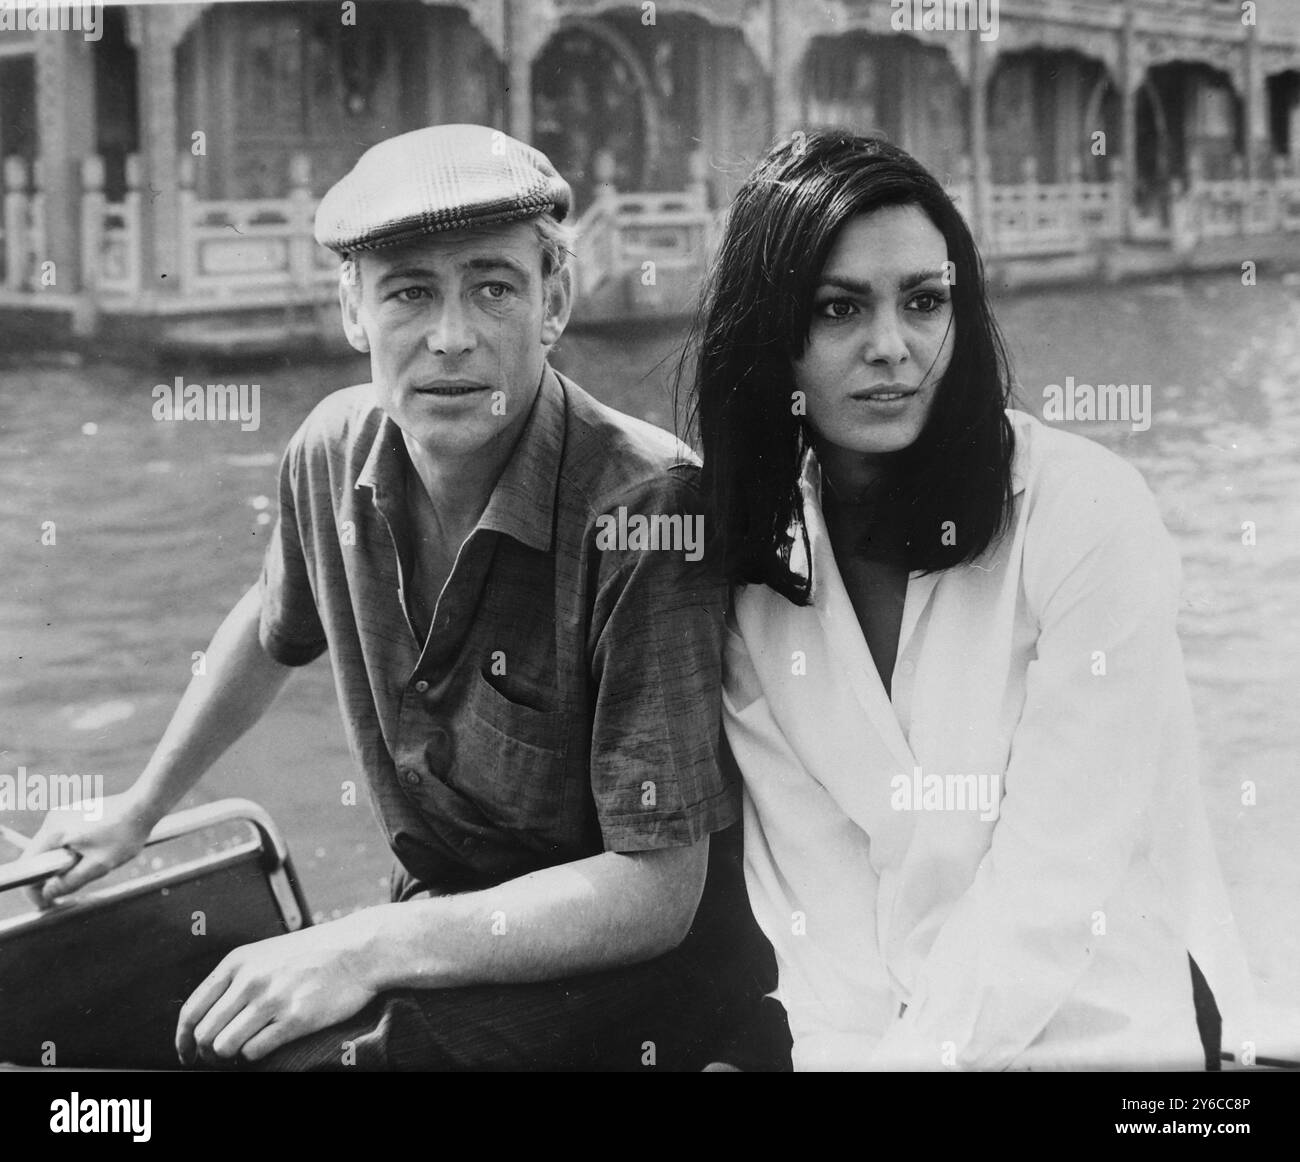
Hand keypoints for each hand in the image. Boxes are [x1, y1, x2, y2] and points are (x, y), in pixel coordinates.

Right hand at [24, 791, 153, 907]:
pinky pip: (63, 838)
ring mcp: (63, 813)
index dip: (33, 887)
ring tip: (94, 859)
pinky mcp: (73, 812)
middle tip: (74, 884)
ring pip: (53, 848)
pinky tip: (97, 848)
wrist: (144, 805)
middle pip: (39, 856)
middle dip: (53, 874)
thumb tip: (48, 894)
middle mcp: (53, 819)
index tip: (46, 902)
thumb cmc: (125, 835)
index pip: (29, 863)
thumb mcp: (99, 866)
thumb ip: (70, 882)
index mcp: (54, 831)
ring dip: (65, 861)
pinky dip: (73, 849)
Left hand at [176, 920, 376, 1066]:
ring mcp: (272, 999)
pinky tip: (269, 1043)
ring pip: (224, 1046)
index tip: (187, 1052)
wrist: (359, 949)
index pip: (191, 1011)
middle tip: (221, 1056)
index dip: (182, 1039)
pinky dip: (256, 1054)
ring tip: (246, 1048)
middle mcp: (250, 980)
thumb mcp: (267, 953)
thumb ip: (237, 979)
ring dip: (231, 1055)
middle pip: (204, 1034)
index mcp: (238, 962)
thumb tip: (208, 1017)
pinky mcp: (294, 1018)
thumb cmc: (315, 953)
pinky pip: (254, 1051)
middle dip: (208, 1052)